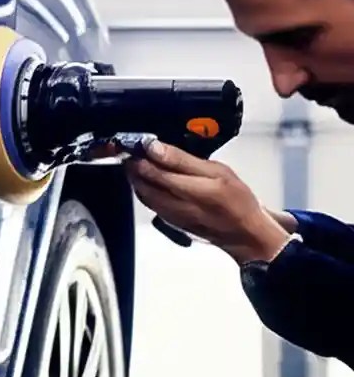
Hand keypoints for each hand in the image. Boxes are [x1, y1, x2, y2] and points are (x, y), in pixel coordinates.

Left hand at [124, 140, 290, 263]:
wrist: (244, 233)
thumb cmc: (236, 199)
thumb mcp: (218, 171)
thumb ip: (185, 160)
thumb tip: (156, 148)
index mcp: (198, 191)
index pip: (159, 172)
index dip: (143, 156)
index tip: (137, 143)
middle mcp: (181, 207)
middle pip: (145, 184)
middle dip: (134, 165)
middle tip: (132, 150)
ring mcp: (171, 216)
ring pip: (143, 194)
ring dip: (135, 177)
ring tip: (137, 160)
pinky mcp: (168, 221)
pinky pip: (148, 203)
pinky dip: (142, 188)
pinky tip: (145, 178)